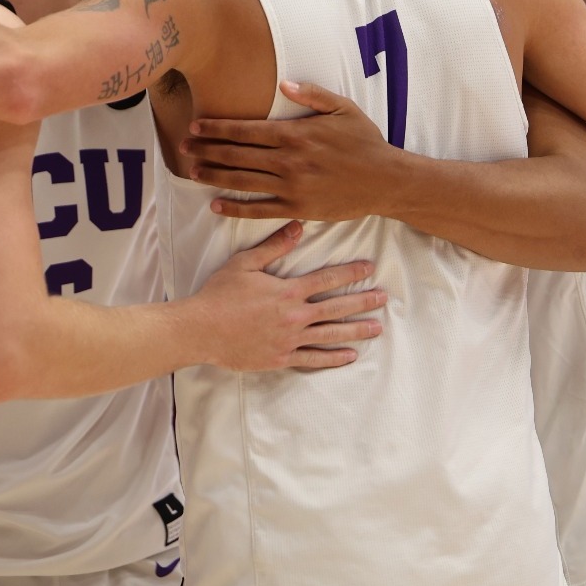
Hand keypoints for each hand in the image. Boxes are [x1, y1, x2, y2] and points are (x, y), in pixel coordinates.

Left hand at [185, 81, 398, 222]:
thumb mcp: (343, 109)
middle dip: (206, 150)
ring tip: (192, 171)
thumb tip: (283, 82)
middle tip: (182, 147)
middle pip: (236, 155)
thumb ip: (312, 94)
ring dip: (213, 176)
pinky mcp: (297, 208)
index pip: (246, 130)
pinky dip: (235, 209)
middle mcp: (289, 160)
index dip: (217, 128)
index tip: (196, 127)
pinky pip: (259, 209)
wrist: (386, 180)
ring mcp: (292, 186)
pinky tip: (216, 205)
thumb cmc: (365, 142)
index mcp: (296, 134)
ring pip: (242, 181)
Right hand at [194, 220, 387, 371]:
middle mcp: (295, 316)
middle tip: (383, 299)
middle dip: (362, 301)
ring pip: (331, 334)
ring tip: (376, 328)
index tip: (369, 268)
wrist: (201, 329)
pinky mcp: (281, 358)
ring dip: (356, 330)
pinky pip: (313, 359)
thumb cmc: (220, 294)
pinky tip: (350, 356)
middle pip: (337, 307)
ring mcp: (290, 339)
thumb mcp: (245, 263)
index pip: (327, 279)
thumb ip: (274, 246)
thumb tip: (297, 226)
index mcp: (288, 291)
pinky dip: (333, 358)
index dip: (350, 272)